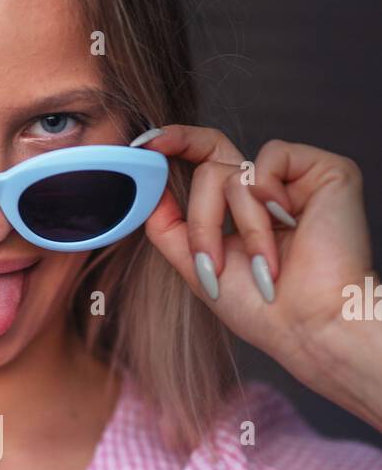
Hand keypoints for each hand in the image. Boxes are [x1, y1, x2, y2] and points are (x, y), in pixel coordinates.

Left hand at [138, 126, 381, 428]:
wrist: (308, 326)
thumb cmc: (263, 310)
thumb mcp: (197, 267)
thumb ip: (169, 225)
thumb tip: (147, 187)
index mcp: (242, 209)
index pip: (207, 160)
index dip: (177, 143)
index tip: (144, 145)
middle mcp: (269, 190)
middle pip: (211, 168)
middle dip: (201, 220)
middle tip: (208, 263)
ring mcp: (296, 180)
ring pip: (235, 172)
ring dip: (240, 226)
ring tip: (263, 265)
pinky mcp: (325, 171)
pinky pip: (271, 157)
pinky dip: (267, 195)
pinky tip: (289, 224)